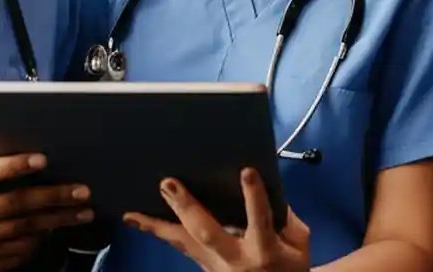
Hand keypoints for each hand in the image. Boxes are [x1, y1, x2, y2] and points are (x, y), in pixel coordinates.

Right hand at [0, 132, 93, 270]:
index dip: (16, 165)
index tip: (44, 158)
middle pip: (15, 204)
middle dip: (53, 197)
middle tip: (82, 191)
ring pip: (22, 230)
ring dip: (55, 221)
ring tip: (81, 212)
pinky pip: (14, 253)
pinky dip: (37, 242)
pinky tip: (56, 231)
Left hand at [124, 168, 309, 271]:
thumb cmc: (291, 268)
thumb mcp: (299, 243)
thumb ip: (285, 216)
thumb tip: (266, 186)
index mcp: (264, 249)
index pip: (259, 219)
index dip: (253, 196)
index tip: (246, 171)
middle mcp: (234, 259)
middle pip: (206, 232)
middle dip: (187, 207)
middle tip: (169, 184)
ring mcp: (214, 266)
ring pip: (182, 244)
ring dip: (157, 226)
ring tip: (133, 212)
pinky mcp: (202, 267)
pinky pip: (180, 247)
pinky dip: (160, 231)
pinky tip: (138, 219)